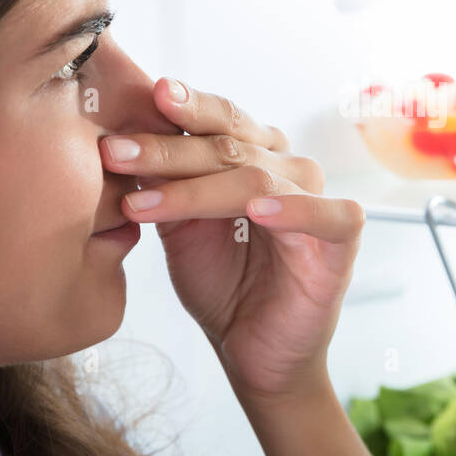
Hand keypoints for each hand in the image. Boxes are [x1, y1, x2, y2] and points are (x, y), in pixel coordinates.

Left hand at [100, 78, 364, 404]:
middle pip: (228, 146)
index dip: (178, 109)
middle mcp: (288, 167)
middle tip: (114, 153)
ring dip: (196, 187)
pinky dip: (292, 208)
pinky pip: (324, 213)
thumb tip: (118, 135)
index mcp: (255, 155)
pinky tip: (255, 210)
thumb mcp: (181, 228)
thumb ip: (163, 183)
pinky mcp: (342, 237)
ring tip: (144, 202)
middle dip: (166, 150)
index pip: (217, 120)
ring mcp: (317, 199)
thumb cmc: (222, 285)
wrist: (252, 352)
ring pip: (257, 178)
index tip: (135, 103)